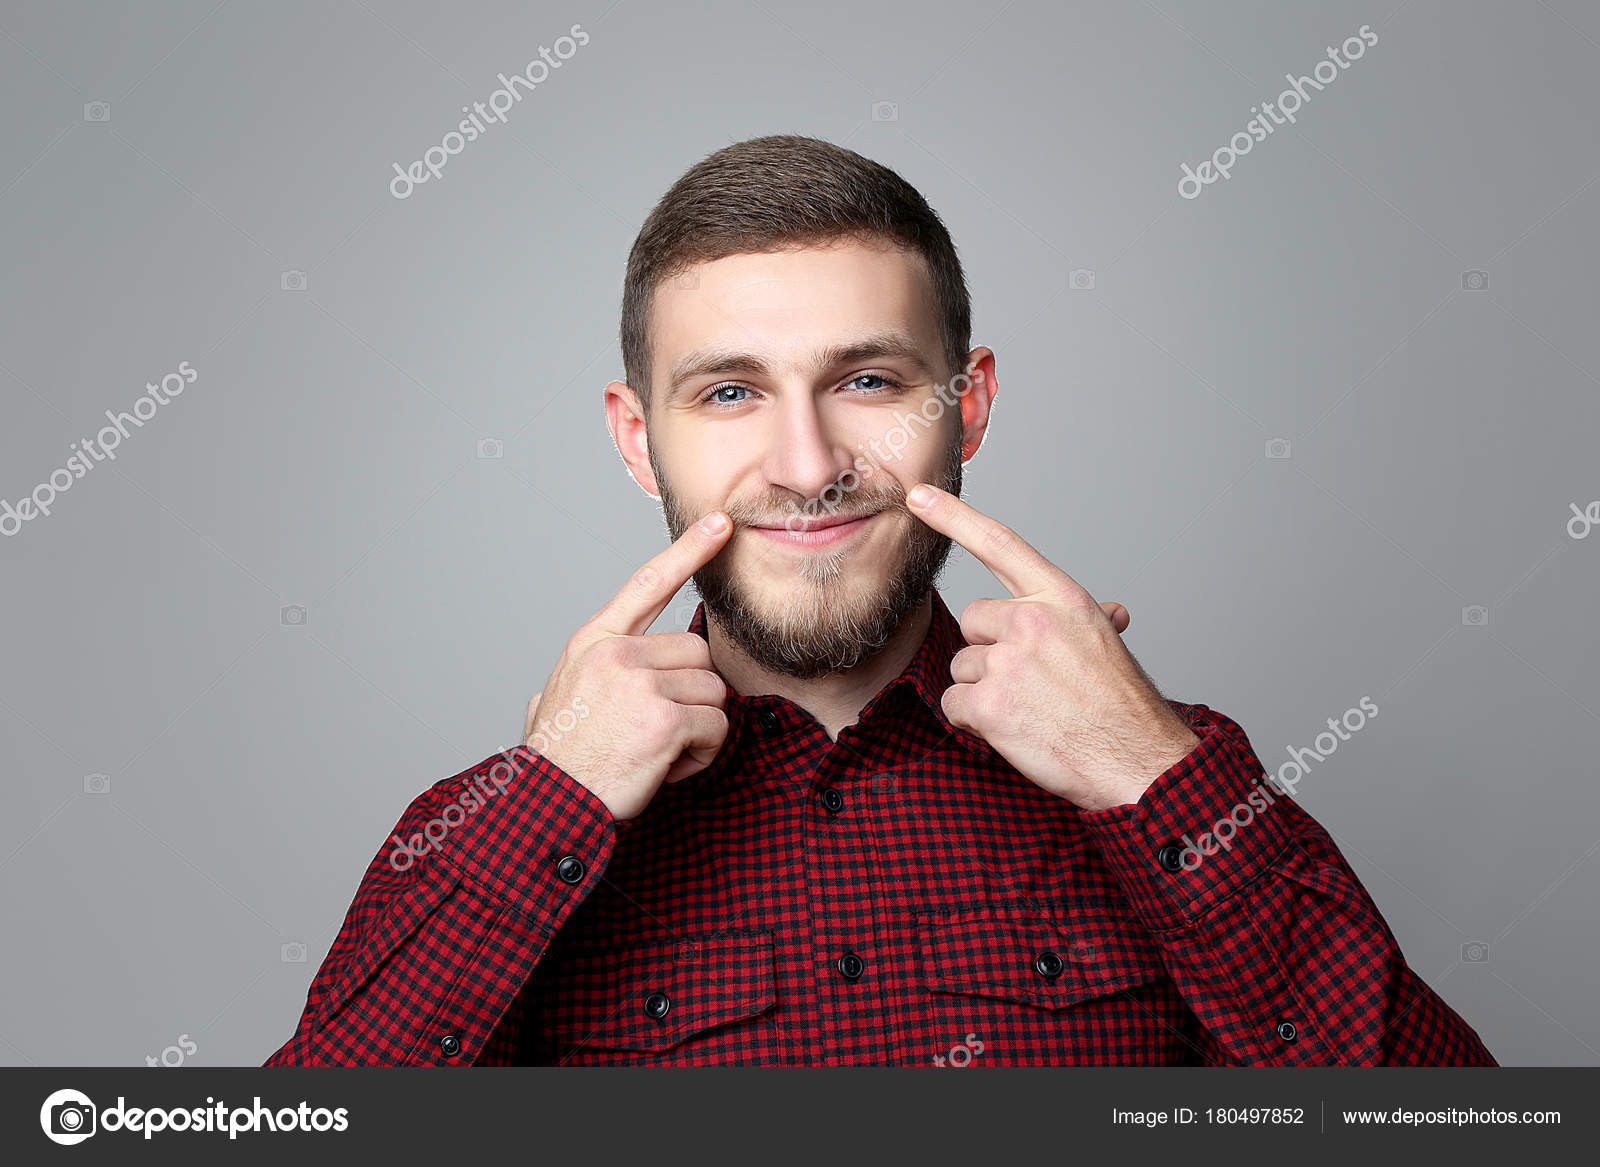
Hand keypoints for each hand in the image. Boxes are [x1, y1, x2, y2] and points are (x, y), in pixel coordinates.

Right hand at [524, 511, 733, 820]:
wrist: (546, 806)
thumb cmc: (557, 763)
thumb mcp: (548, 706)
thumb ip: (563, 687)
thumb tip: (546, 695)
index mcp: (593, 642)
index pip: (648, 584)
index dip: (688, 551)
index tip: (721, 524)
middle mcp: (616, 653)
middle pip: (698, 653)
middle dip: (690, 694)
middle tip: (655, 729)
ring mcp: (640, 683)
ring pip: (711, 691)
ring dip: (696, 729)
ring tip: (654, 752)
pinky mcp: (664, 718)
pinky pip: (715, 726)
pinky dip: (701, 755)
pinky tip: (663, 768)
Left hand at [906, 483, 1199, 810]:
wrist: (1138, 760)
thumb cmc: (1124, 707)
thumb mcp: (1109, 644)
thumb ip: (1082, 622)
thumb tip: (1112, 610)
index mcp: (1061, 598)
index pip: (999, 543)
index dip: (953, 516)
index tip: (918, 496)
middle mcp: (1031, 620)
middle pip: (973, 621)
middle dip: (990, 651)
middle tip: (1031, 683)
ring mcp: (1007, 661)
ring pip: (963, 666)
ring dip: (985, 691)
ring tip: (1032, 710)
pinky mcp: (989, 703)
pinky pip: (955, 704)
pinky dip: (975, 722)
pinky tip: (1015, 730)